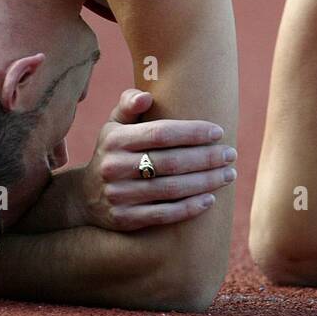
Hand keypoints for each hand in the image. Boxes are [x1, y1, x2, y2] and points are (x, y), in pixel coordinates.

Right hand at [82, 88, 235, 230]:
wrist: (85, 197)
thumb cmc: (112, 152)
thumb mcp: (113, 125)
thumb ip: (128, 105)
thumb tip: (146, 96)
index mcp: (115, 140)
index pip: (161, 133)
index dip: (193, 132)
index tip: (218, 132)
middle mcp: (115, 167)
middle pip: (171, 162)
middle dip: (206, 158)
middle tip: (231, 154)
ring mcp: (119, 196)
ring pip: (171, 189)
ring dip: (205, 182)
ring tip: (228, 174)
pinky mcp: (124, 219)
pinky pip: (163, 214)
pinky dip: (190, 208)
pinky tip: (210, 199)